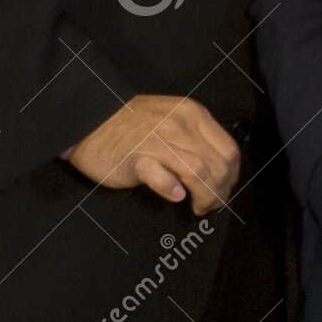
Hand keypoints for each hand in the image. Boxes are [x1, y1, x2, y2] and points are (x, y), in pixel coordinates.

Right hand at [66, 95, 239, 213]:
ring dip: (204, 197)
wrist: (90, 122)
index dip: (232, 177)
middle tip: (210, 205)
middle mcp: (180, 124)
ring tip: (198, 207)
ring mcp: (158, 140)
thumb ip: (196, 137)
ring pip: (199, 173)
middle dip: (220, 193)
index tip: (224, 190)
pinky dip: (172, 189)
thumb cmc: (131, 124)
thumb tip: (220, 169)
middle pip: (218, 166)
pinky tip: (175, 196)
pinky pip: (162, 177)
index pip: (229, 150)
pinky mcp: (136, 157)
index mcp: (192, 114)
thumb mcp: (172, 118)